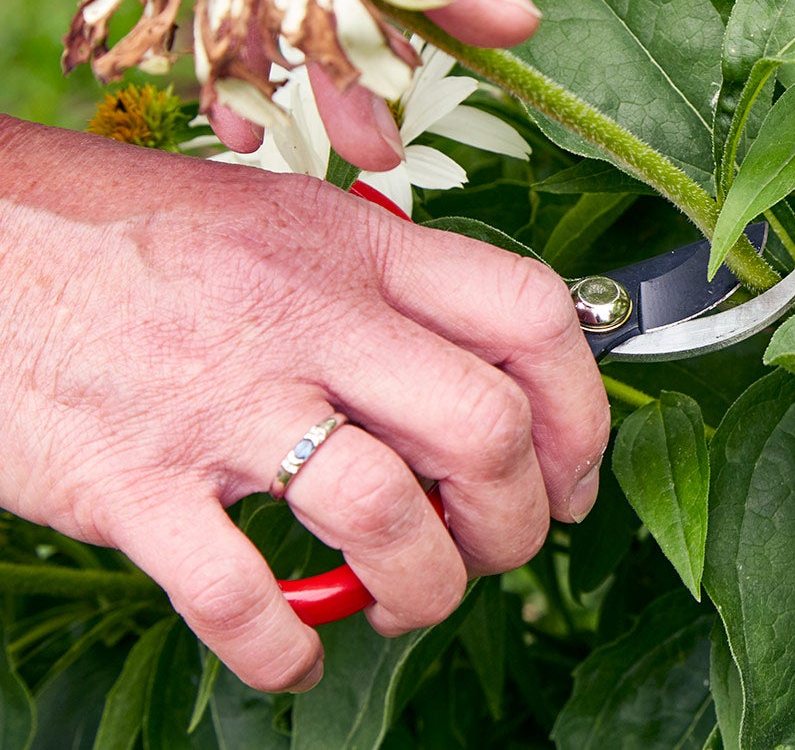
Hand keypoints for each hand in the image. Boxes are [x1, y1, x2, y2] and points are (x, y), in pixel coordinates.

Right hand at [0, 118, 609, 691]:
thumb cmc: (135, 232)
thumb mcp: (284, 220)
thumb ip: (386, 284)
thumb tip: (485, 363)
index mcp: (356, 247)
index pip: (530, 315)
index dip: (582, 410)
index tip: (572, 472)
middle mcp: (306, 317)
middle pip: (482, 431)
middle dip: (518, 520)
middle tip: (493, 546)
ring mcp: (221, 401)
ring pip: (386, 518)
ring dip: (424, 588)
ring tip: (402, 598)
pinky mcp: (134, 482)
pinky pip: (240, 598)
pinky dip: (287, 650)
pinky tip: (295, 654)